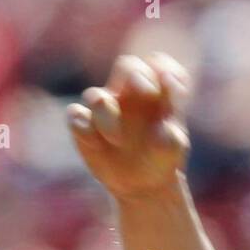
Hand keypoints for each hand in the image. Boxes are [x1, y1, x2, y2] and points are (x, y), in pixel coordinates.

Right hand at [66, 52, 190, 201]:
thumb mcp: (173, 146)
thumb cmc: (161, 158)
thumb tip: (165, 114)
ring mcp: (105, 108)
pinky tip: (95, 142)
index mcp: (154, 92)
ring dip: (106, 114)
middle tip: (146, 93)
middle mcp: (129, 93)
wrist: (144, 184)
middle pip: (128, 66)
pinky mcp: (85, 127)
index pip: (158, 65)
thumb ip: (171, 128)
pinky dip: (82, 126)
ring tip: (118, 140)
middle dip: (136, 74)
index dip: (165, 68)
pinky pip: (76, 116)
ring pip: (96, 96)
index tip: (173, 86)